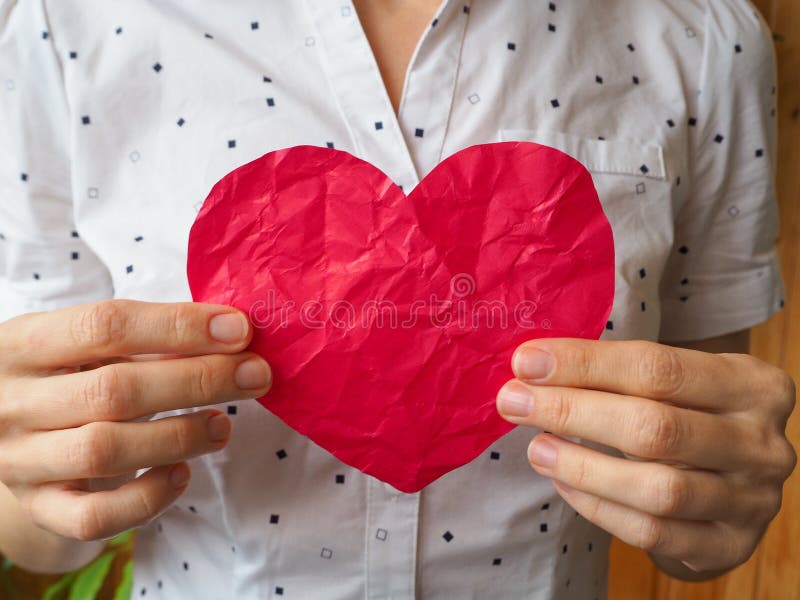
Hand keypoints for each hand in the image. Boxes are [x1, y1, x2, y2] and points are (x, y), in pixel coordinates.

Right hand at [0, 300, 270, 541]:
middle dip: (198, 380)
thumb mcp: (89, 344)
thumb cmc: (70, 374)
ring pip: (105, 451)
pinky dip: (147, 498)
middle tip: (254, 375)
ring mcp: (20, 460)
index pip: (105, 325)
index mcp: (24, 343)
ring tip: (225, 424)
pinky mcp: (40, 507)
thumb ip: (149, 336)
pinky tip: (182, 474)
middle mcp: (13, 401)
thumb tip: (232, 333)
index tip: (238, 329)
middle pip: (113, 390)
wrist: (12, 430)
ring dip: (181, 435)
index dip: (179, 326)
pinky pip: (94, 517)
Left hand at [496, 338, 795, 574]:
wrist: (735, 480)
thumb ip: (615, 374)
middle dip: (571, 411)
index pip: (657, 367)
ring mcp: (752, 500)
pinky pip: (652, 532)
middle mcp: (761, 443)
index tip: (526, 362)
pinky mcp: (728, 546)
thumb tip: (531, 368)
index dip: (585, 364)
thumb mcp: (674, 384)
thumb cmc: (691, 414)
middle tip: (514, 402)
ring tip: (536, 448)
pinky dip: (598, 507)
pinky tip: (563, 482)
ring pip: (657, 489)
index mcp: (752, 384)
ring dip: (582, 466)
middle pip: (654, 427)